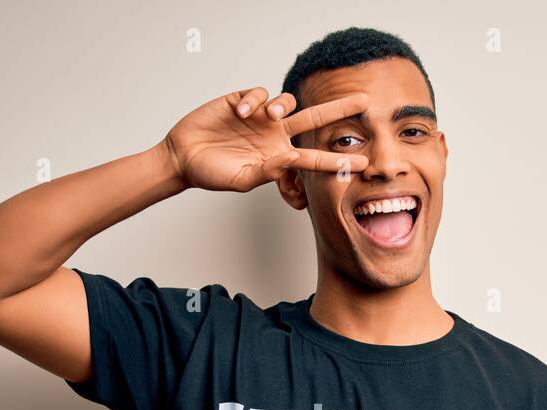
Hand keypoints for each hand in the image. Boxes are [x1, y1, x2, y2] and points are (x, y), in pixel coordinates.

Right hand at [162, 87, 369, 192]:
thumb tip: (290, 159)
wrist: (182, 157)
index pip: (312, 158)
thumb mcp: (239, 180)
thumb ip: (265, 171)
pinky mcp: (242, 101)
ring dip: (283, 106)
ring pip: (286, 102)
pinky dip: (253, 100)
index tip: (360, 163)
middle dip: (338, 110)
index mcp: (277, 157)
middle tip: (364, 102)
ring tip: (269, 116)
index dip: (335, 160)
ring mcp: (260, 117)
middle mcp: (274, 135)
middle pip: (313, 119)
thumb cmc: (211, 173)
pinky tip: (240, 112)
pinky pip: (258, 93)